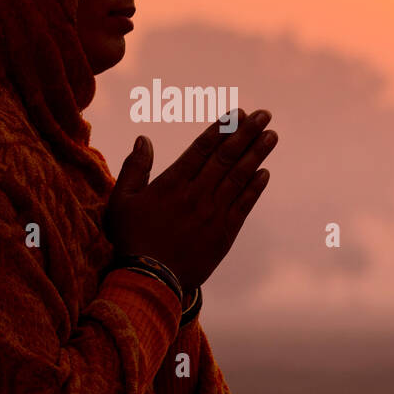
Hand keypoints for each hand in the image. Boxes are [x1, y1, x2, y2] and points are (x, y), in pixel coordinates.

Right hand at [104, 108, 276, 292]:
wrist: (151, 280)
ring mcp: (213, 213)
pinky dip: (255, 188)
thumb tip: (144, 139)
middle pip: (226, 157)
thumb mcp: (121, 200)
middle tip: (263, 115)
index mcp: (172, 183)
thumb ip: (135, 167)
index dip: (222, 129)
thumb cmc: (132, 239)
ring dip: (257, 155)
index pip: (202, 148)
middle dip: (247, 133)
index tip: (237, 113)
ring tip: (272, 136)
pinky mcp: (224, 233)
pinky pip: (243, 205)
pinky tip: (264, 173)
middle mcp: (196, 194)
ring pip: (239, 177)